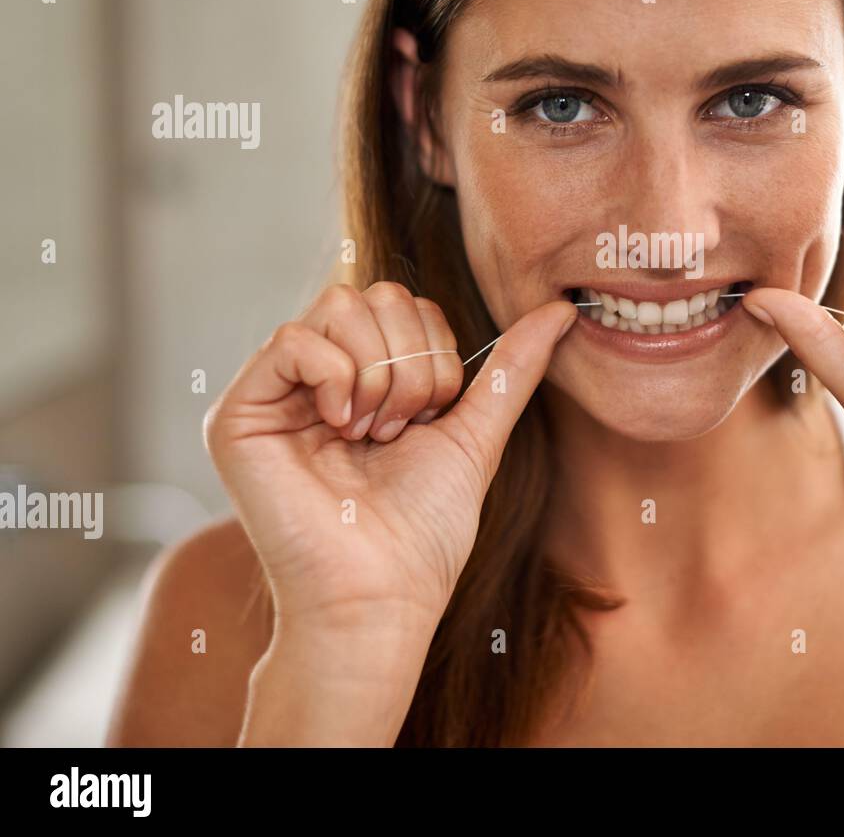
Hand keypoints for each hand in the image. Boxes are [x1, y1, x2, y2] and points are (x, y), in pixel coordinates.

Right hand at [204, 282, 577, 644]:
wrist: (382, 594)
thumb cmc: (424, 530)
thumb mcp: (475, 431)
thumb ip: (511, 367)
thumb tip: (561, 310)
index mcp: (360, 379)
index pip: (402, 303)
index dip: (434, 350)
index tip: (429, 419)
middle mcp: (311, 380)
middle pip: (372, 294)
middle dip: (412, 361)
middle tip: (400, 429)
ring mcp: (272, 395)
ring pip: (338, 305)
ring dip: (380, 374)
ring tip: (372, 435)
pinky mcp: (237, 416)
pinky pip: (293, 339)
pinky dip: (336, 378)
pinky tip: (341, 430)